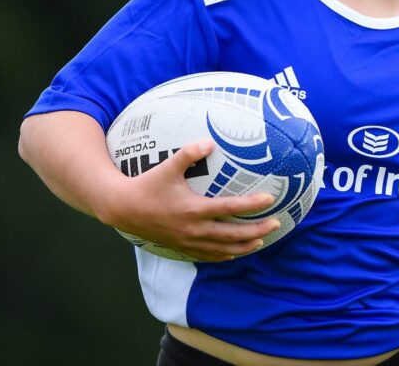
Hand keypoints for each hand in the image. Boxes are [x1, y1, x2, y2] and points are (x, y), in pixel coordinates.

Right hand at [99, 139, 279, 261]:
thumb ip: (188, 153)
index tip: (270, 199)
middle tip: (276, 223)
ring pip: (223, 250)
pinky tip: (234, 254)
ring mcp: (188, 241)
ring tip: (262, 240)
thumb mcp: (167, 166)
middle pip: (233, 234)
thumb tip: (209, 141)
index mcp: (193, 209)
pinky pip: (207, 256)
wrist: (122, 209)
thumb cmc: (146, 185)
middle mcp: (193, 229)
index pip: (230, 208)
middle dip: (257, 230)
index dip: (252, 205)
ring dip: (245, 246)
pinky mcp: (181, 247)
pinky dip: (224, 256)